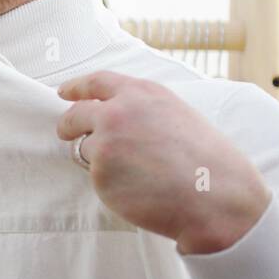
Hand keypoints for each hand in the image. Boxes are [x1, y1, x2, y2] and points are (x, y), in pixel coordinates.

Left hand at [55, 71, 271, 254]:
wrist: (215, 196)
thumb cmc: (204, 159)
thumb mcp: (175, 114)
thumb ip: (141, 110)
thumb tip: (111, 113)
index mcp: (140, 93)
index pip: (96, 82)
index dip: (76, 87)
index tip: (63, 91)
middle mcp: (117, 112)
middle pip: (76, 114)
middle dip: (68, 124)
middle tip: (66, 131)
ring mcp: (105, 143)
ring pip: (87, 148)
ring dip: (102, 160)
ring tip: (140, 172)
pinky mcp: (100, 173)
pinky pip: (97, 176)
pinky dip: (111, 182)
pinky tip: (139, 188)